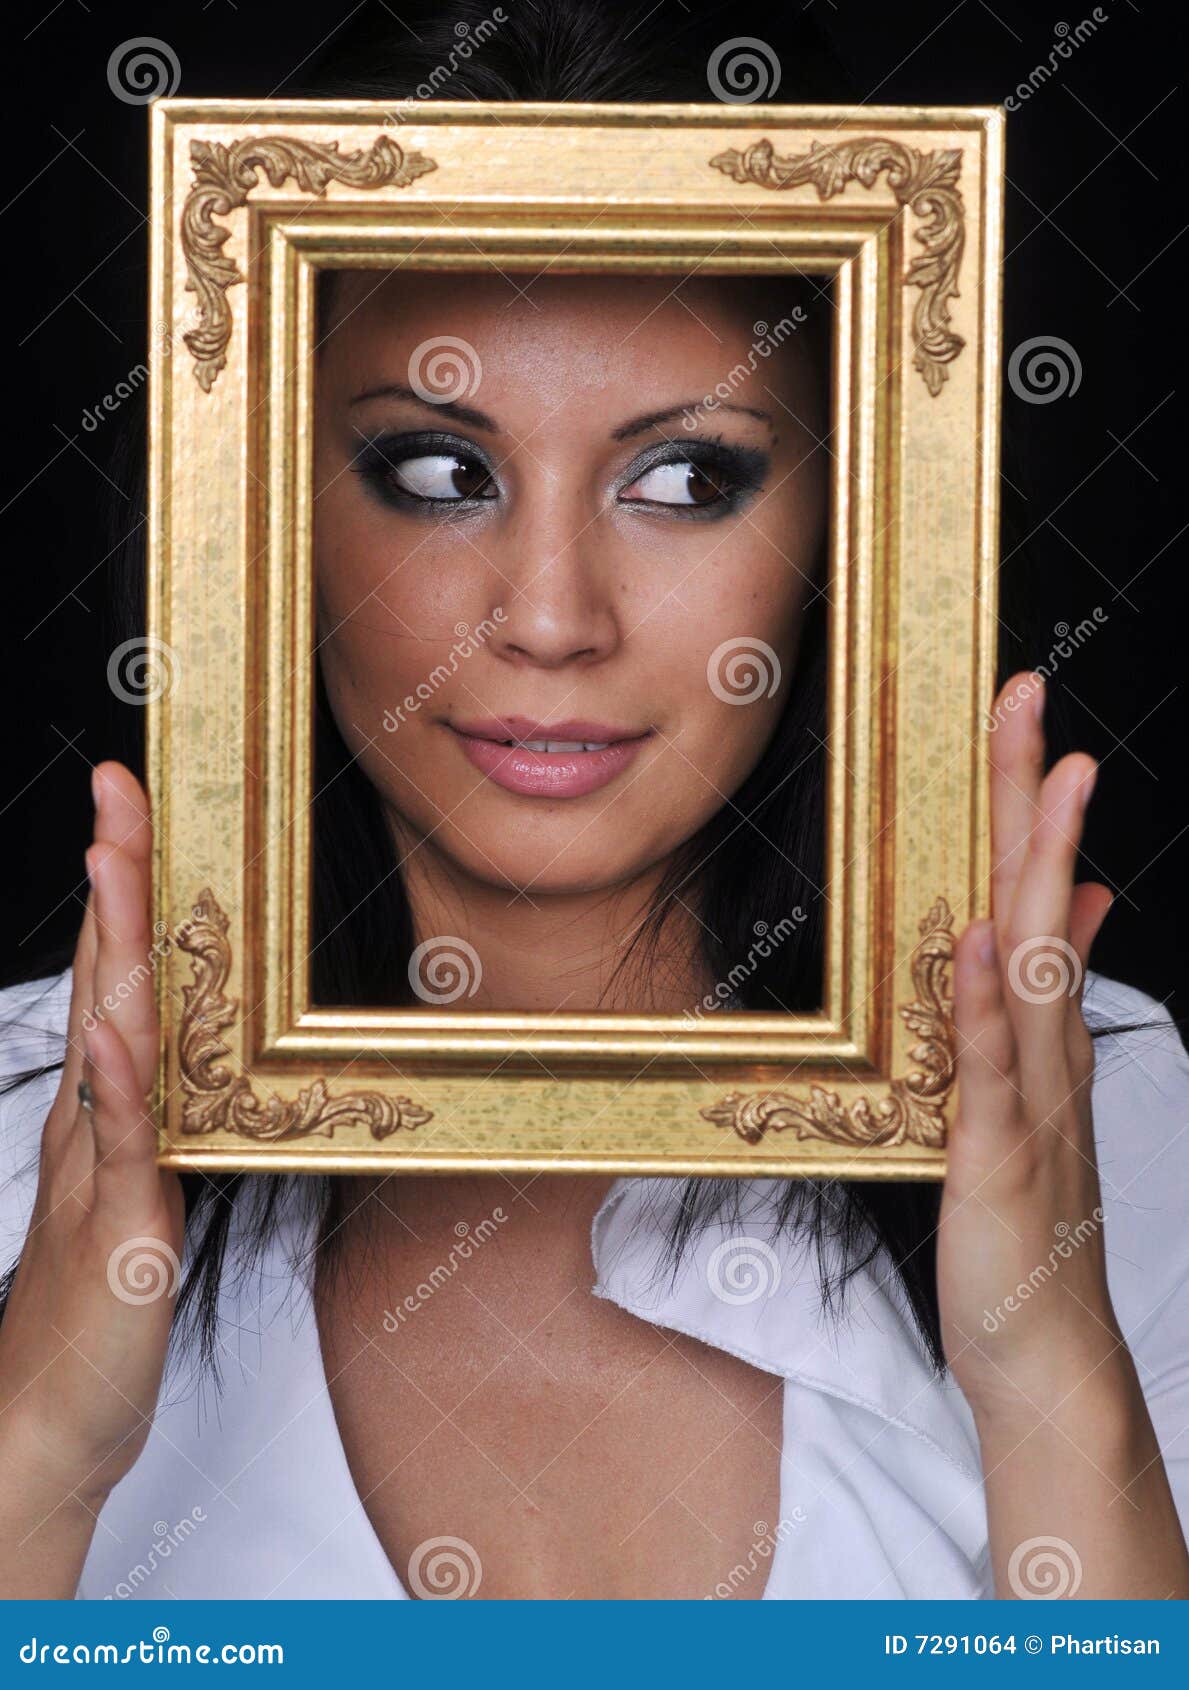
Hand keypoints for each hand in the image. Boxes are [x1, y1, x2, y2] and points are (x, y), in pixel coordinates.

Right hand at [0, 761, 181, 1591]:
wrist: (50, 1433)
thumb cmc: (95, 1319)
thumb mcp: (129, 1198)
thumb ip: (140, 1125)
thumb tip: (154, 1058)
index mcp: (104, 1110)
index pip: (113, 977)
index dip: (120, 892)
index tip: (126, 810)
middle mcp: (97, 1121)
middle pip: (106, 978)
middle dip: (114, 878)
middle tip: (117, 787)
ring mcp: (102, 1169)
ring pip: (114, 1036)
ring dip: (114, 944)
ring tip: (113, 858)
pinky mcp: (121, 1228)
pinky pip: (123, 1141)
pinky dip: (121, 1077)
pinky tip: (118, 1022)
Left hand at [940, 672, 1117, 1422]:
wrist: (1043, 1350)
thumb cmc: (1028, 1223)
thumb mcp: (1032, 1097)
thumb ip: (1044, 1007)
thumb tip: (1070, 911)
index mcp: (1042, 1032)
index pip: (1036, 895)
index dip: (1030, 807)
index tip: (1027, 721)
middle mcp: (1045, 1048)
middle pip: (1039, 898)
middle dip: (1031, 795)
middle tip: (1027, 696)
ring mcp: (1030, 1098)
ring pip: (1035, 961)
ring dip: (1035, 867)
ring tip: (1045, 776)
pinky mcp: (999, 1157)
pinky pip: (995, 1069)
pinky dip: (991, 1004)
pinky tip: (984, 941)